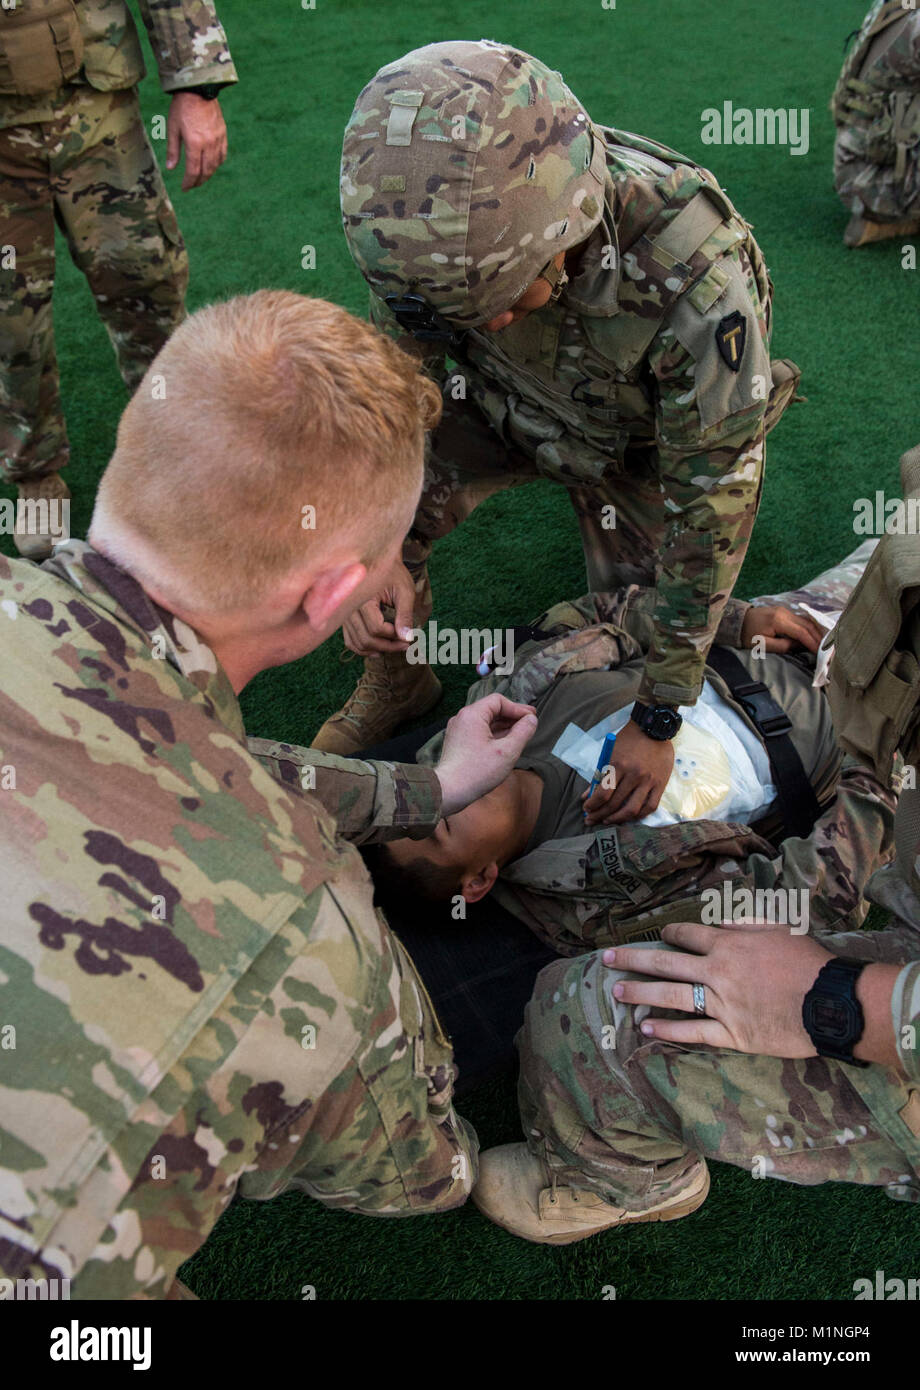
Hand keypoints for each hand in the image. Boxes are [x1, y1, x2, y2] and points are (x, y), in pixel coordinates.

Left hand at [167, 92, 228, 189]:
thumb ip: (173, 150)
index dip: (189, 182)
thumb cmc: (182, 107)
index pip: (193, 171)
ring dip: (208, 174)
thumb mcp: (173, 128)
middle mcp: (208, 144)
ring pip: (215, 165)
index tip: (184, 188)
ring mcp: (218, 139)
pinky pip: (222, 155)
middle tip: (192, 185)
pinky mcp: (223, 134)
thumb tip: (171, 168)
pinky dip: (217, 164)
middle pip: (206, 171)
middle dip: (198, 181)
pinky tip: (211, 166)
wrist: (198, 89)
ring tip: (200, 178)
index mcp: (194, 143)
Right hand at [341, 561, 416, 655]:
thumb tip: (407, 638)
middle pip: (366, 639)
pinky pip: (350, 641)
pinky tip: (378, 650)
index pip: (375, 628)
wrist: (378, 562)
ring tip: (395, 646)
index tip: (408, 634)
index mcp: (362, 598)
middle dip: (388, 646)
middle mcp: (349, 608)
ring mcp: (345, 615)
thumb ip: (405, 614)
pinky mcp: (346, 619)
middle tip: (406, 644)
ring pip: (357, 643)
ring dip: (378, 650)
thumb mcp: (405, 590)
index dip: (393, 635)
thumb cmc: (394, 574)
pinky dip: (364, 649)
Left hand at [436, 695, 537, 815]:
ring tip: (521, 733)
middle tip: (529, 723)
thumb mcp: (507, 751)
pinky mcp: (458, 743)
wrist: (449, 791)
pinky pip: (479, 732)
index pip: (499, 701)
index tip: (531, 718)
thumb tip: (532, 720)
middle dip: (512, 716)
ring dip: (504, 726)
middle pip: (492, 710)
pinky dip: (494, 734)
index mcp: (472, 715)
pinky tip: (506, 743)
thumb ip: (523, 732)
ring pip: (486, 722)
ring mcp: (458, 731)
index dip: (517, 708)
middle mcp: (462, 718)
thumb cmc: (476, 772)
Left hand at [582, 717, 673, 824]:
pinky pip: (650, 807)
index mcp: (619, 765)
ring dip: (617, 819)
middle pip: (615, 803)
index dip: (592, 805)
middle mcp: (635, 775)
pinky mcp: (660, 784)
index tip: (586, 809)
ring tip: (608, 820)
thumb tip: (587, 796)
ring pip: (632, 809)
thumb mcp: (610, 753)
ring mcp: (649, 781)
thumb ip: (599, 776)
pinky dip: (638, 816)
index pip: (603, 793)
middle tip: (591, 819)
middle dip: (600, 814)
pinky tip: (628, 817)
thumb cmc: (629, 740)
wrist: (654, 729)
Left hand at [604, 921, 832, 1056]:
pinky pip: (693, 1032)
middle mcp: (717, 972)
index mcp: (728, 944)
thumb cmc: (809, 962)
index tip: (657, 934)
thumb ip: (745, 922)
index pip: (687, 935)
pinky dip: (668, 1030)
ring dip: (640, 992)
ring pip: (671, 996)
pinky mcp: (732, 1034)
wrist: (830, 1002)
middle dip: (632, 958)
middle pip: (665, 962)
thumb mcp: (779, 928)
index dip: (668, 934)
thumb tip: (719, 921)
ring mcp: (722, 1005)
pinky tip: (647, 1027)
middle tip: (605, 958)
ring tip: (615, 991)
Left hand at [741, 604, 823, 654]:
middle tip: (827, 649)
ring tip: (824, 644)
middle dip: (818, 637)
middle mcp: (784, 612)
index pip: (801, 632)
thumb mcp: (763, 645)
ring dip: (815, 632)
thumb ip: (783, 646)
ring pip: (806, 621)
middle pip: (807, 624)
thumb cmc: (747, 635)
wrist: (736, 621)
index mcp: (779, 620)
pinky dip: (809, 628)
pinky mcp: (783, 612)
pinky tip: (814, 635)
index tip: (821, 652)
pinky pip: (801, 620)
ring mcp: (784, 610)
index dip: (812, 642)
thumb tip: (800, 646)